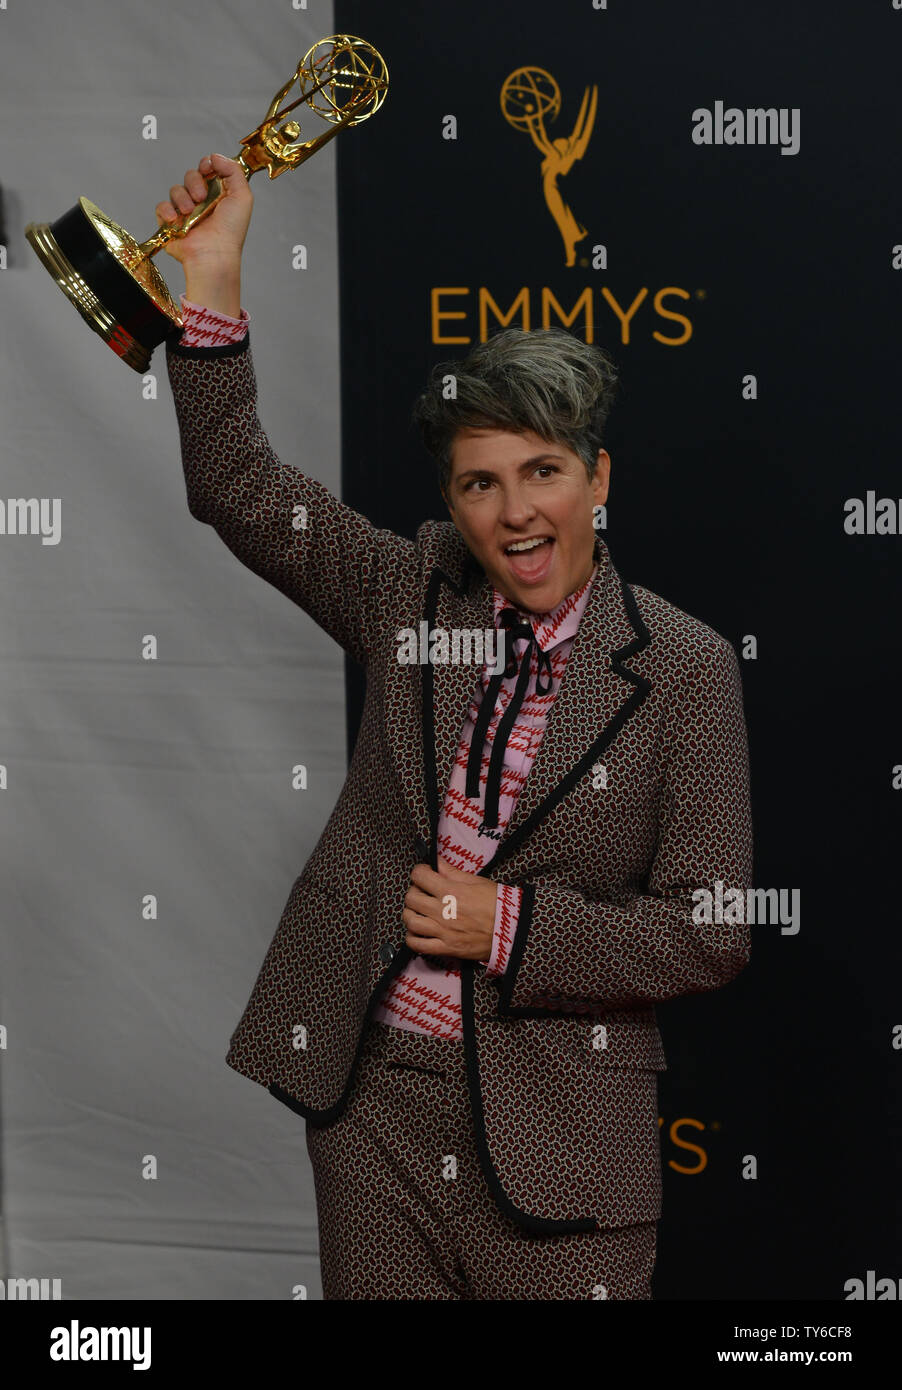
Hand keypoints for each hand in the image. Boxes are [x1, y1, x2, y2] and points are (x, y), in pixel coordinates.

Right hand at [154, 152, 253, 270]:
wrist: (214, 253)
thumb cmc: (231, 230)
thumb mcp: (242, 196)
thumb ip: (233, 171)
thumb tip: (214, 156)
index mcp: (218, 194)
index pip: (207, 170)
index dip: (206, 165)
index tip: (208, 168)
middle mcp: (201, 202)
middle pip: (190, 176)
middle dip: (195, 182)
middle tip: (200, 197)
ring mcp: (185, 212)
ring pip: (176, 189)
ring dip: (182, 197)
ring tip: (190, 212)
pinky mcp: (170, 223)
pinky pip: (161, 206)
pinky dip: (167, 210)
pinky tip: (176, 219)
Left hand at [403, 855, 497, 961]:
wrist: (512, 930)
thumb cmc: (497, 904)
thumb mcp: (476, 881)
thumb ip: (452, 872)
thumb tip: (436, 861)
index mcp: (450, 891)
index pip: (419, 876)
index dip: (419, 872)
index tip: (424, 874)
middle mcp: (443, 911)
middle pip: (411, 898)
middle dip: (414, 891)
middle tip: (422, 892)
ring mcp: (443, 931)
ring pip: (410, 921)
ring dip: (410, 914)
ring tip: (418, 911)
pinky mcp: (446, 947)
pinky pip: (418, 945)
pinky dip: (412, 938)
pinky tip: (418, 932)